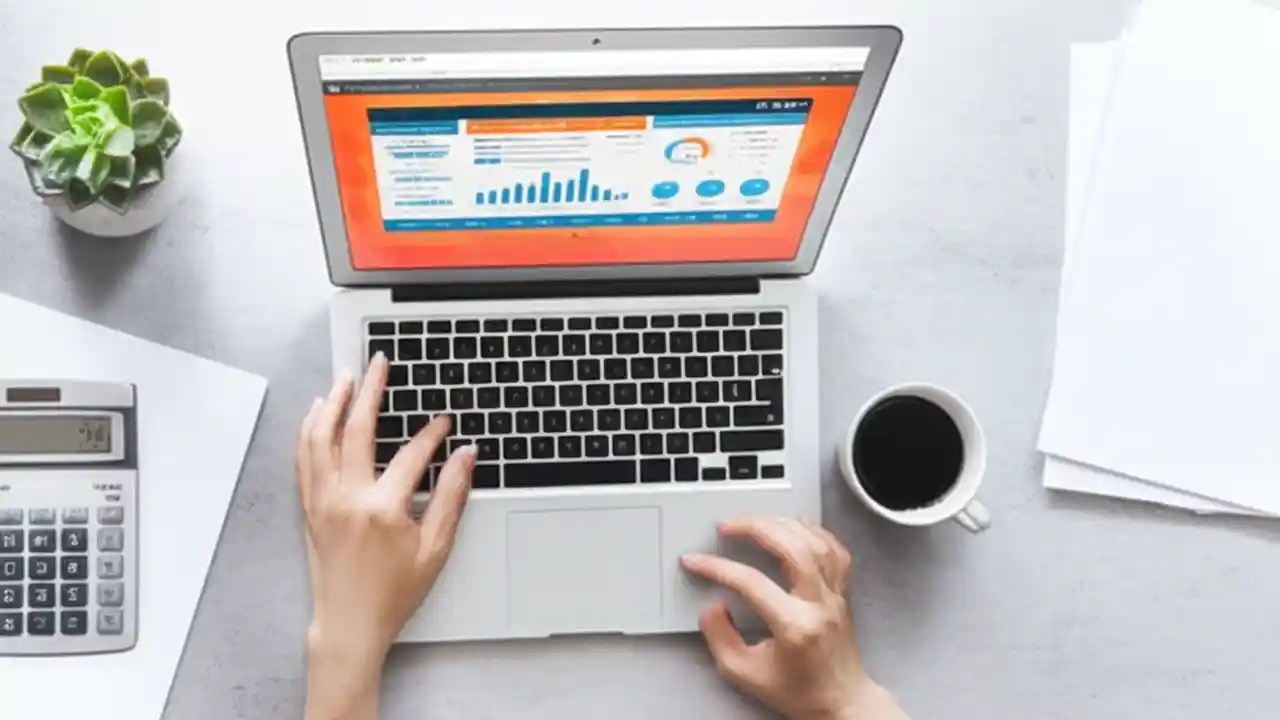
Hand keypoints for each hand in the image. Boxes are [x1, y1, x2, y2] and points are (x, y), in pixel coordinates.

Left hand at [297, 353, 476, 719]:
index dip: (432, 433)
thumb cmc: (393, 592)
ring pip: (320, 438)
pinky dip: (309, 430)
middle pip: (356, 429)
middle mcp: (347, 499)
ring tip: (346, 379)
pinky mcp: (309, 507)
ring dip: (333, 403)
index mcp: (382, 509)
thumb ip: (451, 497)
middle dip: (371, 391)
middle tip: (380, 365)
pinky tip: (318, 414)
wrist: (350, 623)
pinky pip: (304, 458)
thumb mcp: (436, 548)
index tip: (445, 420)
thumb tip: (465, 457)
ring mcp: (323, 501)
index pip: (411, 454)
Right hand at [682, 519, 906, 719]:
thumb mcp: (744, 674)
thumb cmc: (797, 691)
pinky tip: (796, 524)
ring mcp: (836, 595)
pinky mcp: (843, 592)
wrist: (841, 702)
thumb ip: (720, 638)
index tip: (695, 561)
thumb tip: (712, 605)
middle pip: (792, 548)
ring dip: (783, 524)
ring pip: (816, 543)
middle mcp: (819, 605)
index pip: (751, 583)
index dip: (717, 567)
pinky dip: (816, 531)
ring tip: (755, 520)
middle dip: (756, 528)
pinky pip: (836, 551)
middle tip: (727, 525)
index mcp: (794, 626)